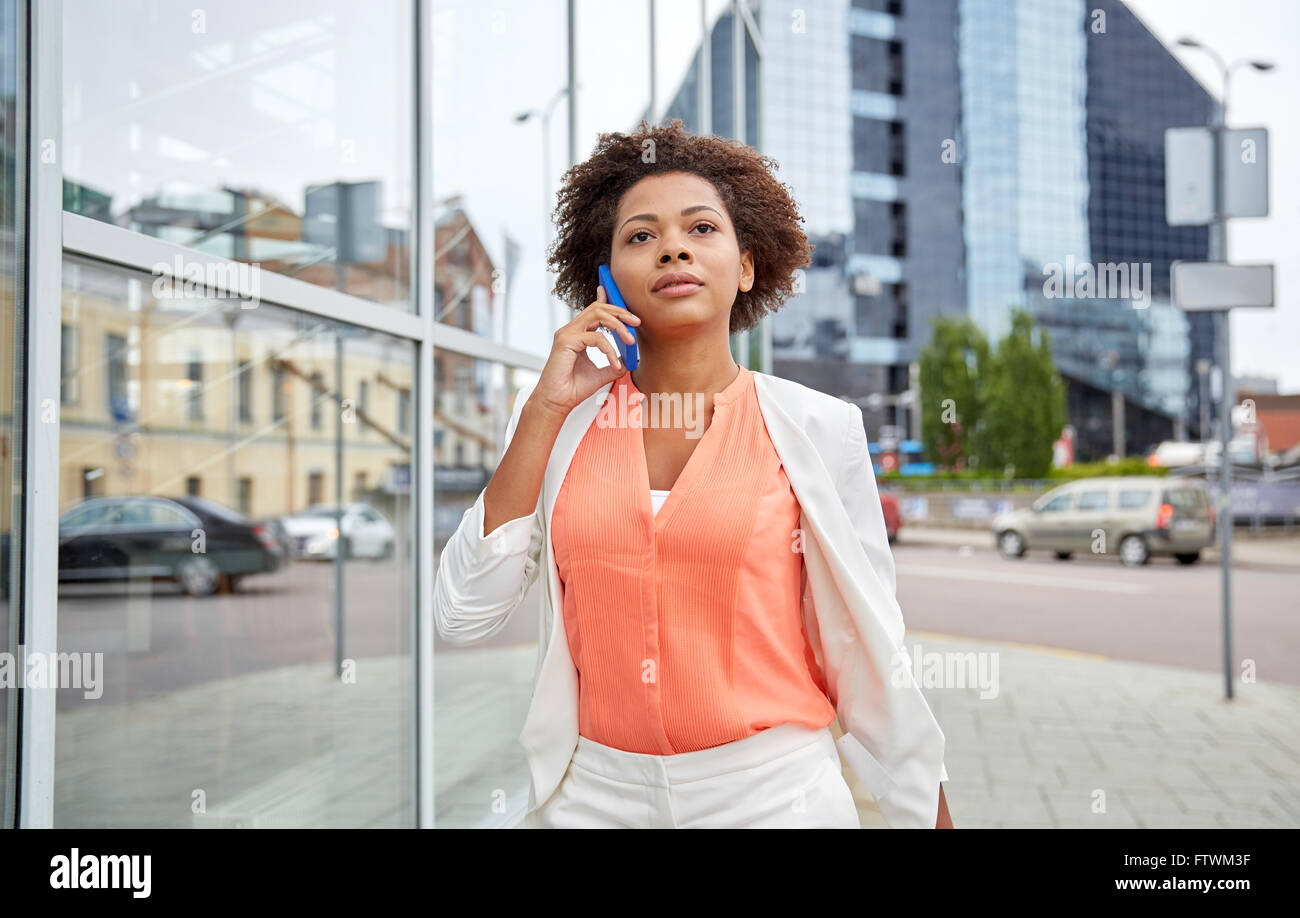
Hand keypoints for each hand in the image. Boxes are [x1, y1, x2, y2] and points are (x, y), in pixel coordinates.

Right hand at [528, 284, 640, 418]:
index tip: (617, 293)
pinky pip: (596, 337)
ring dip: (618, 325)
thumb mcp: (601, 374)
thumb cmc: (573, 389)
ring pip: (597, 315)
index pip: (593, 310)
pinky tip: (615, 364)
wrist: (557, 402)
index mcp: (577, 334)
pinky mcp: (566, 341)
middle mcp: (570, 330)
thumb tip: (630, 361)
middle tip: (636, 322)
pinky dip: (609, 350)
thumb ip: (614, 364)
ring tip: (630, 340)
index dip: (605, 298)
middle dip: (620, 311)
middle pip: (598, 308)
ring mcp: (567, 334)